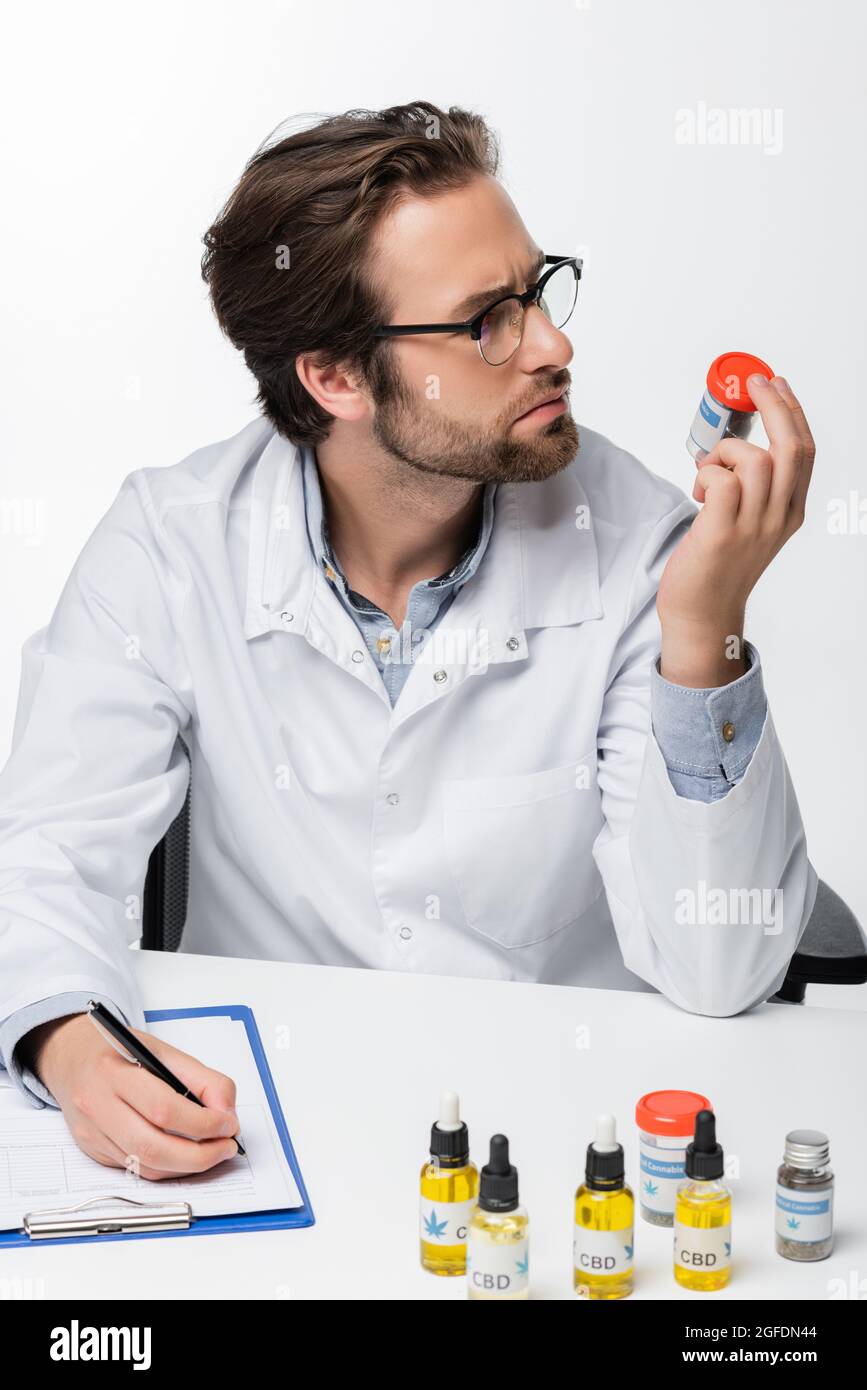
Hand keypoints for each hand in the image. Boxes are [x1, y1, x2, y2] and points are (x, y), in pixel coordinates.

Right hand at [23, 1013, 241, 1179]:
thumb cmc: (120, 1052)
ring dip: (187, 1166)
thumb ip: (203, 1079)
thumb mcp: (163, 1051)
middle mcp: (97, 1106)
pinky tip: (185, 1155)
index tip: (229, 1124)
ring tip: (212, 1152)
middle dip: (200, 1155)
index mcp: (115, 1072)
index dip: (204, 1123)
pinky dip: (167, 1167)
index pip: (165, 1109)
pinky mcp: (93, 1151)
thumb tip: (227, 1114)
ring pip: (145, 1166)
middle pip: (153, 1147)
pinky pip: (136, 1169)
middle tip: (226, 1147)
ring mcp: (92, 1133)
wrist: (72, 1058)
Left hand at [657, 375, 814, 686]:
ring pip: (754, 459)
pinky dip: (706, 474)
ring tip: (708, 473)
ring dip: (724, 453)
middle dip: (774, 404)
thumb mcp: (752, 524)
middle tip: (751, 383)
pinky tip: (698, 494)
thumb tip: (738, 446)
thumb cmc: (719, 565)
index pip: (804, 450)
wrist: (702, 613)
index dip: (792, 411)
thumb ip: (755, 490)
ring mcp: (753, 527)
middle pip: (790, 447)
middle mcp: (779, 518)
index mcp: (792, 512)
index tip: (775, 383)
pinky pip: (722, 480)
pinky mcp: (721, 534)